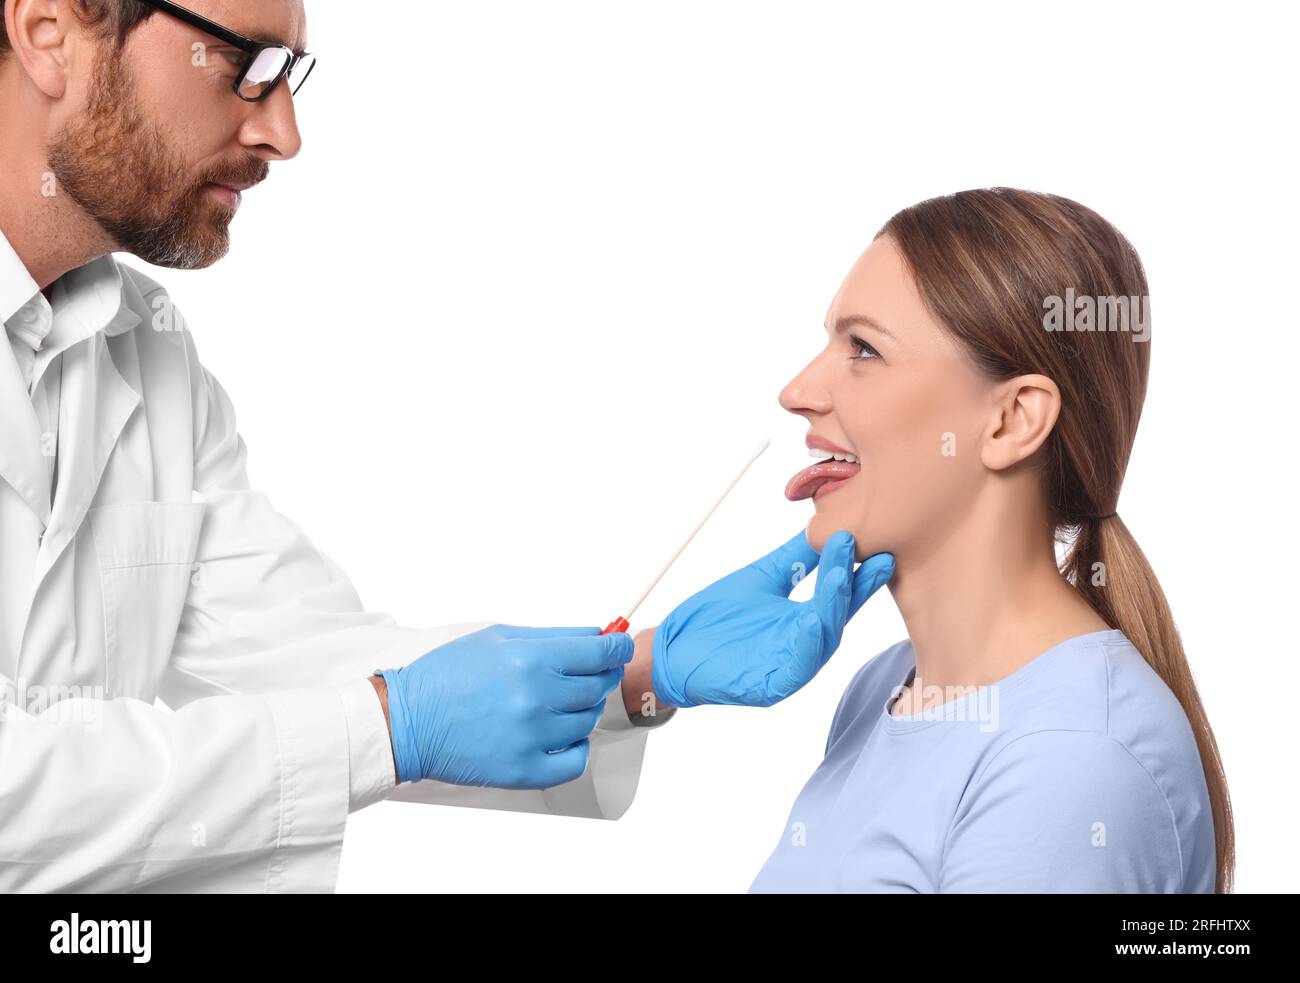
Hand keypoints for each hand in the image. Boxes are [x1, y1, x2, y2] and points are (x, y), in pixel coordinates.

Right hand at [378, 624, 632, 788]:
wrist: (407, 721)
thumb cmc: (448, 674)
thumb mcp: (498, 638)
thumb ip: (553, 635)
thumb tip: (597, 634)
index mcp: (530, 659)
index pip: (599, 652)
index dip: (617, 648)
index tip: (620, 647)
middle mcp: (535, 698)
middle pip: (597, 686)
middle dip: (599, 676)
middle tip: (586, 673)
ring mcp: (531, 737)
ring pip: (587, 722)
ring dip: (581, 710)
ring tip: (556, 703)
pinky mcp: (523, 770)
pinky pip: (575, 762)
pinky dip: (576, 749)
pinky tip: (560, 737)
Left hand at [651, 529, 893, 707]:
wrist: (673, 650)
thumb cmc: (715, 618)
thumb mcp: (764, 577)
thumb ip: (796, 557)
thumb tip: (828, 526)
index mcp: (805, 621)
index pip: (840, 597)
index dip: (861, 578)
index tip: (879, 552)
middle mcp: (803, 645)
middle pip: (836, 616)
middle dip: (849, 585)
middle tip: (859, 553)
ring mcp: (788, 668)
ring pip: (821, 641)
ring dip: (832, 608)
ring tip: (838, 577)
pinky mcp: (770, 686)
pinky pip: (796, 669)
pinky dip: (807, 645)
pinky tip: (811, 620)